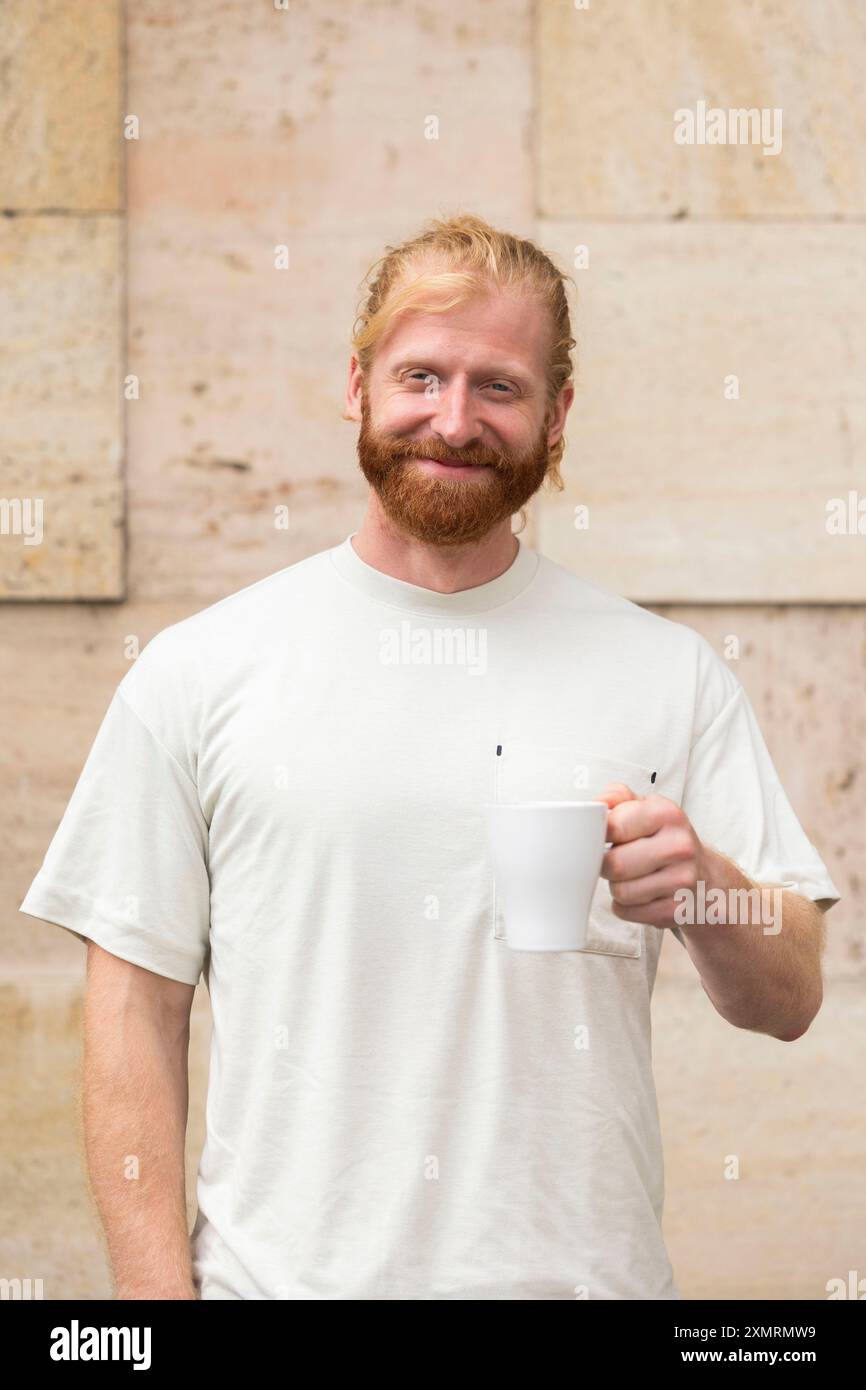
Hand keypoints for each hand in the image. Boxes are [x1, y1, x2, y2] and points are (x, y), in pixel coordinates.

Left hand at [596, 783, 710, 929]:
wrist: (706, 877)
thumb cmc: (665, 839)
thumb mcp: (647, 808)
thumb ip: (617, 797)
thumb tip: (594, 805)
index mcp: (667, 814)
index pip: (613, 827)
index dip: (600, 835)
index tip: (606, 838)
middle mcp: (679, 845)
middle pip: (614, 864)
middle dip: (607, 865)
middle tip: (618, 860)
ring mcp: (682, 879)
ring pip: (620, 891)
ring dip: (617, 887)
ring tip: (633, 877)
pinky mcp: (677, 909)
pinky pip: (627, 911)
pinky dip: (626, 906)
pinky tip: (641, 895)